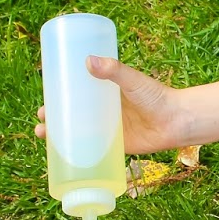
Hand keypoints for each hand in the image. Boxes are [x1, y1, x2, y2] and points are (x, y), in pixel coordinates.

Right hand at [36, 56, 191, 154]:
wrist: (178, 121)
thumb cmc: (157, 96)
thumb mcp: (133, 80)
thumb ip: (114, 71)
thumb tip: (88, 61)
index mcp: (106, 92)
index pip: (77, 91)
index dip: (59, 93)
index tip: (44, 94)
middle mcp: (105, 111)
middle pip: (73, 113)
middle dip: (54, 116)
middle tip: (40, 117)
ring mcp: (109, 130)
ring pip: (78, 133)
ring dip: (59, 135)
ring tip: (43, 134)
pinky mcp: (116, 146)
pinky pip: (93, 152)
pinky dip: (78, 154)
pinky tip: (63, 158)